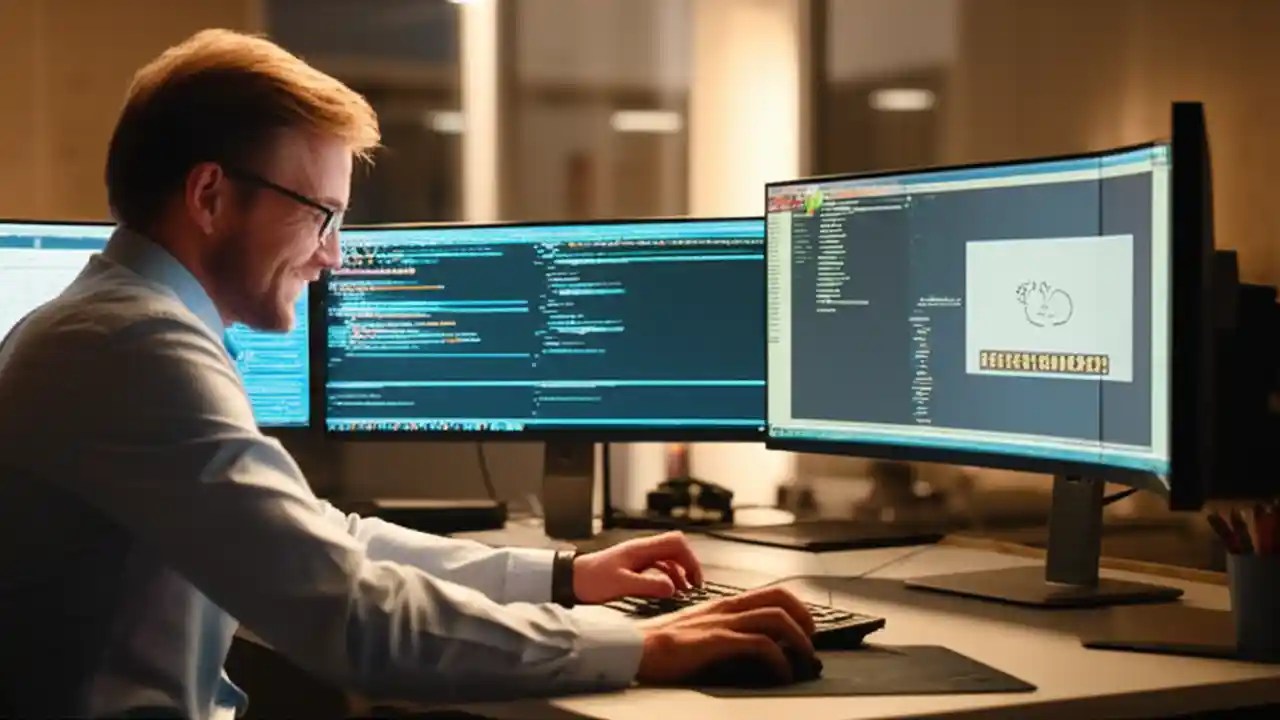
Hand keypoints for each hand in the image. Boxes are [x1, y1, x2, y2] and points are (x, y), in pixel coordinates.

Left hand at [572, 531, 702, 603]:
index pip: (676, 543)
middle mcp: (643, 550)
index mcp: (641, 548)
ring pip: (668, 560)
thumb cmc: (592, 580)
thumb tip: (673, 588)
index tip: (694, 579)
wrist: (570, 580)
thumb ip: (648, 585)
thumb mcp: (621, 584)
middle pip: (676, 550)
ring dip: (679, 574)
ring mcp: (639, 559)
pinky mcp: (634, 569)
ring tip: (684, 593)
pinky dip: (667, 579)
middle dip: (689, 566)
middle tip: (694, 587)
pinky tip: (668, 593)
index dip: (690, 559)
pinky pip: (658, 569)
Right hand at [635, 586, 816, 684]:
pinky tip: (781, 673)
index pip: (770, 591)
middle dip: (805, 618)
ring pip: (776, 618)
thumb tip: (748, 644)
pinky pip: (760, 644)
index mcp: (723, 603)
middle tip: (812, 639)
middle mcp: (726, 607)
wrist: (633, 648)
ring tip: (805, 658)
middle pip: (779, 598)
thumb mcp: (697, 628)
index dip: (796, 606)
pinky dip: (779, 659)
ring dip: (799, 639)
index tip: (806, 624)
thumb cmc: (661, 644)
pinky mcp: (717, 640)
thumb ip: (722, 629)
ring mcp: (722, 622)